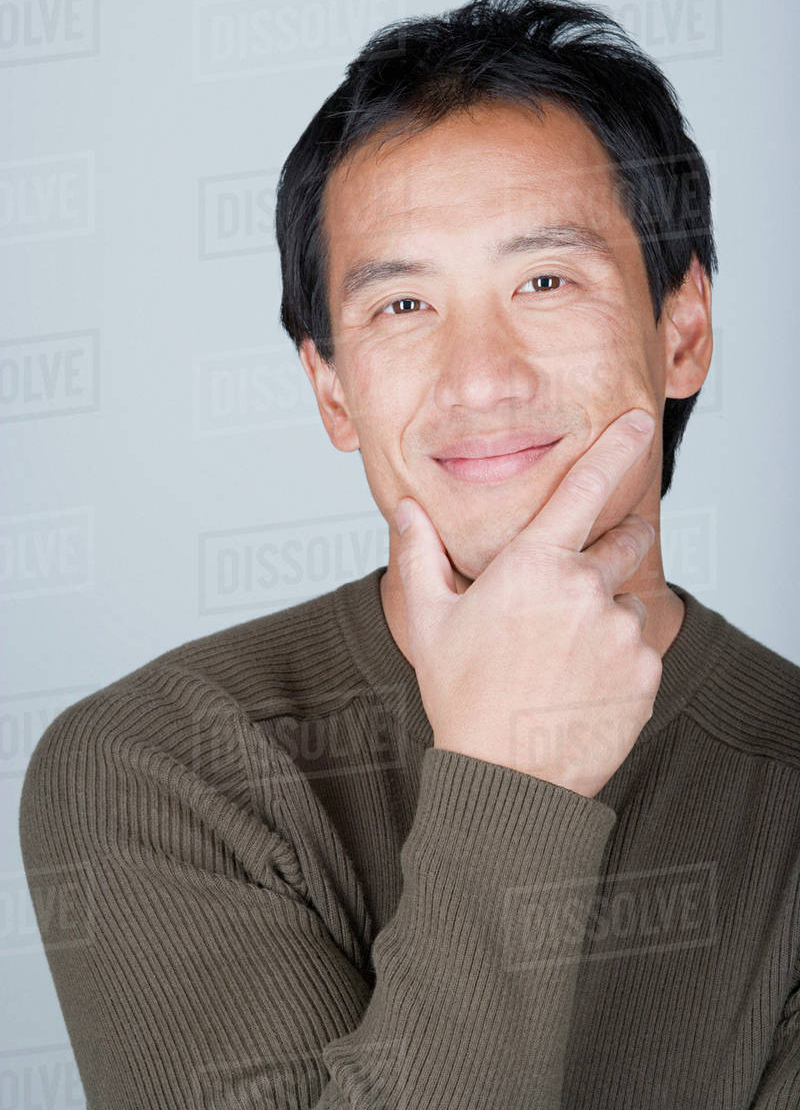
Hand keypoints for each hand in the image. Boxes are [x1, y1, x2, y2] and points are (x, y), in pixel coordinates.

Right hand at [393, 408, 661, 798]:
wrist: (505, 778)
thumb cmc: (463, 696)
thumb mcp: (430, 621)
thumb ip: (419, 554)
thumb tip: (405, 509)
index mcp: (534, 565)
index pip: (586, 487)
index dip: (618, 447)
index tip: (641, 422)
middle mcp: (586, 589)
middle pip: (624, 541)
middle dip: (610, 547)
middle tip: (574, 589)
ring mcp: (621, 632)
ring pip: (628, 603)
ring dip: (607, 616)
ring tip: (564, 659)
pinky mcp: (646, 673)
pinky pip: (641, 649)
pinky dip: (619, 658)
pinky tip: (580, 685)